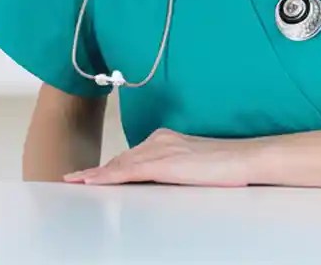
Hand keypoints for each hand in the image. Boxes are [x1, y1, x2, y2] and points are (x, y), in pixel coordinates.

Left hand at [63, 128, 261, 186]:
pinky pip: (127, 171)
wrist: (246, 158)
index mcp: (166, 139)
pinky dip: (107, 176)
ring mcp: (160, 150)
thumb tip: (163, 182)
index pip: (132, 155)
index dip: (111, 165)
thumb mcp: (195, 166)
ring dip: (96, 174)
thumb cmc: (228, 165)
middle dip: (97, 169)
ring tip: (75, 181)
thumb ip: (175, 170)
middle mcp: (159, 140)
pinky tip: (93, 182)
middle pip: (121, 158)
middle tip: (74, 178)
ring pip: (119, 164)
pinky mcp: (163, 164)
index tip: (93, 173)